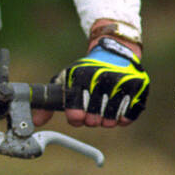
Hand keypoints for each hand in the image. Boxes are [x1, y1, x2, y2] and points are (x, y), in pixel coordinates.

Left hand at [32, 36, 148, 128]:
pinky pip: (128, 117)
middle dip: (91, 119)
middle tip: (92, 112)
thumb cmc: (86, 70)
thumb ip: (49, 102)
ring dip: (106, 120)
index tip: (77, 116)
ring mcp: (122, 83)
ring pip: (110, 121)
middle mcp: (102, 79)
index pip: (75, 111)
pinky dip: (122, 118)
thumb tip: (36, 122)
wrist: (115, 51)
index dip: (76, 117)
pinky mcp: (139, 87)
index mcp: (81, 76)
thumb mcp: (66, 79)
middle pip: (93, 120)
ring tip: (104, 110)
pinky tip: (118, 108)